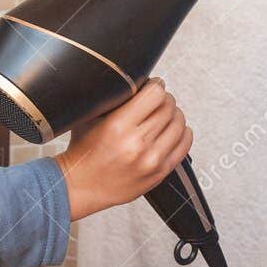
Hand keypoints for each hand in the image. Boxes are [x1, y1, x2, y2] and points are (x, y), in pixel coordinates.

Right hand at [54, 77, 192, 219]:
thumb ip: (113, 98)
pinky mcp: (160, 172)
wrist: (82, 186)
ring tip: (163, 115)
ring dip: (174, 114)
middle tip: (155, 101)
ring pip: (180, 123)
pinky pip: (185, 144)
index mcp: (119, 126)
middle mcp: (137, 143)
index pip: (155, 94)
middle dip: (164, 99)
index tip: (151, 87)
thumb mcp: (89, 117)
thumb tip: (138, 80)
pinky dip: (182, 132)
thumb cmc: (84, 151)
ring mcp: (151, 160)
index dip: (155, 85)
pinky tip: (171, 130)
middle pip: (169, 107)